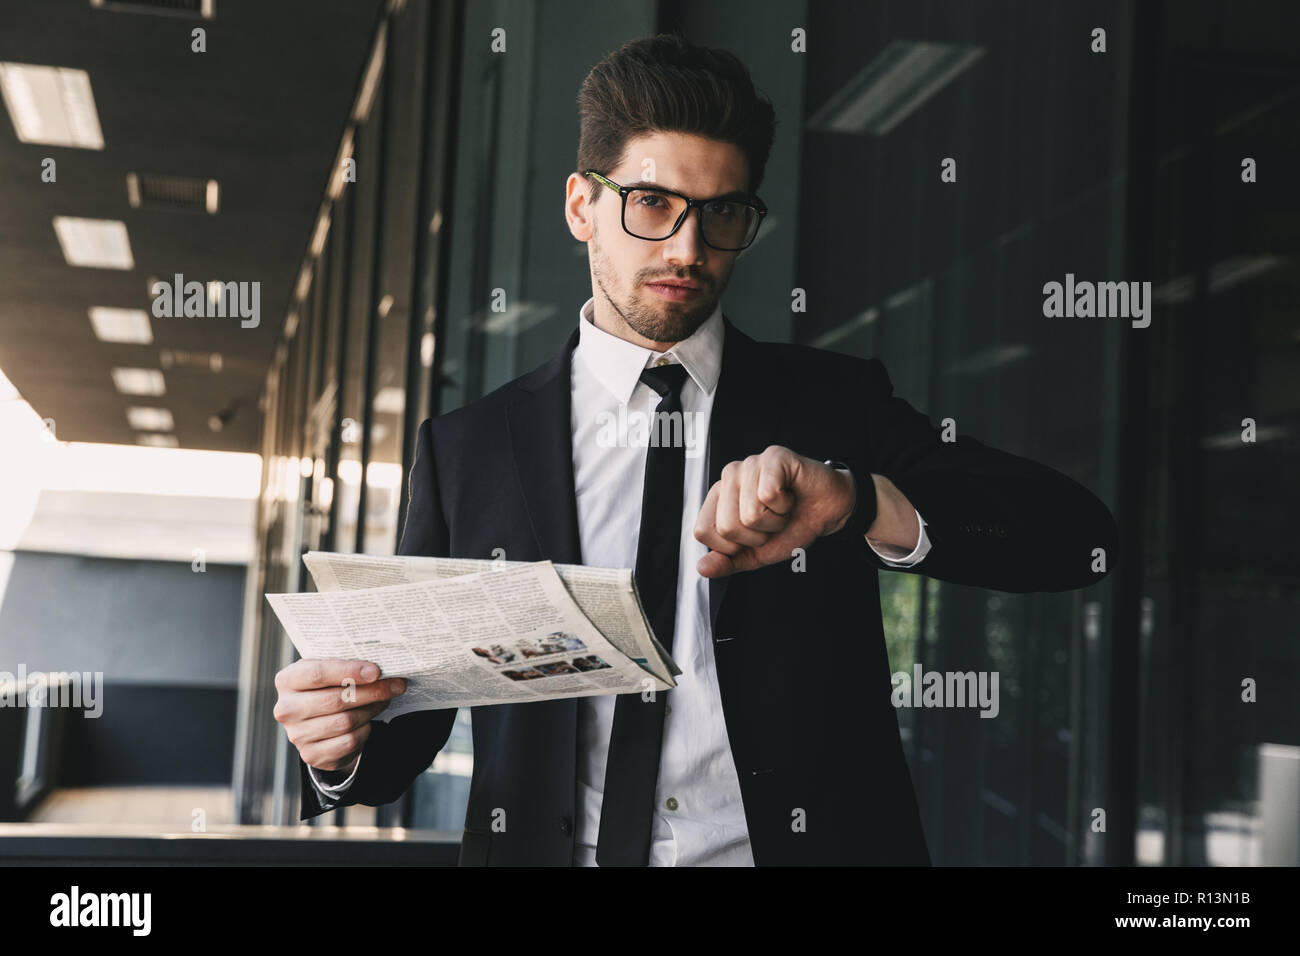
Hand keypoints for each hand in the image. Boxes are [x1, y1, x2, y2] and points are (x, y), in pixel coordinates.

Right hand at [273, 659, 405, 773]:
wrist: (314, 720)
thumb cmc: (324, 687)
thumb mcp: (328, 670)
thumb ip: (346, 665)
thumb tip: (380, 670)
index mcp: (287, 680)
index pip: (318, 674)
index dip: (349, 671)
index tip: (376, 671)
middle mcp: (286, 709)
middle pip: (336, 700)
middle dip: (371, 691)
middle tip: (395, 685)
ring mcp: (297, 735)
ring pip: (346, 722)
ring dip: (371, 710)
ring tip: (383, 700)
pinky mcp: (311, 754)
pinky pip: (348, 742)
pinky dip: (364, 730)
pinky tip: (368, 721)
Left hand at [693, 445, 857, 577]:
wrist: (828, 511)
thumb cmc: (792, 525)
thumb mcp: (756, 553)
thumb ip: (728, 561)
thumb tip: (703, 568)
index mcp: (718, 498)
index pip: (703, 532)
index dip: (733, 546)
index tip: (754, 534)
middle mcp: (729, 477)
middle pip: (726, 527)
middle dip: (758, 536)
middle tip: (773, 521)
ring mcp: (749, 464)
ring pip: (749, 514)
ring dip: (775, 521)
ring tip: (783, 508)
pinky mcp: (772, 457)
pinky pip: (768, 495)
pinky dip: (785, 506)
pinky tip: (790, 496)